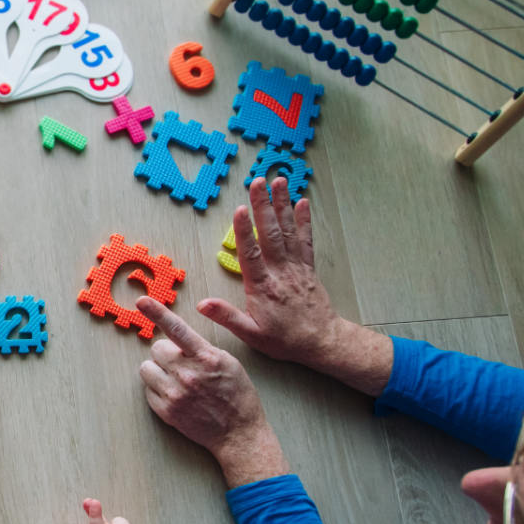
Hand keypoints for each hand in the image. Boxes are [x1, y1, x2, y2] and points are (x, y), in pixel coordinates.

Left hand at [136, 297, 289, 487]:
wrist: (239, 433)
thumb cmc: (238, 396)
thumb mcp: (229, 363)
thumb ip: (203, 350)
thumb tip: (180, 340)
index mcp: (206, 357)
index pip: (178, 329)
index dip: (157, 312)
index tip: (142, 301)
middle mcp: (188, 374)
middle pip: (157, 348)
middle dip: (166, 354)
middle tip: (181, 365)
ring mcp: (175, 394)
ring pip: (147, 368)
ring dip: (158, 371)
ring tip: (176, 380)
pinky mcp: (166, 411)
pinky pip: (148, 390)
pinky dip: (158, 390)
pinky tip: (176, 396)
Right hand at [197, 178, 390, 395]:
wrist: (321, 342)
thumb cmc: (284, 339)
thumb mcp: (251, 334)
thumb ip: (227, 317)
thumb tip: (203, 304)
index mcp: (263, 287)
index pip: (251, 254)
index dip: (244, 231)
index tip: (239, 210)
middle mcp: (280, 272)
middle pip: (270, 234)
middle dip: (263, 206)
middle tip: (258, 182)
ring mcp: (296, 267)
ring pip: (287, 231)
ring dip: (282, 205)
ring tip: (279, 181)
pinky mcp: (308, 268)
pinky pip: (305, 239)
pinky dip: (303, 220)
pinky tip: (302, 202)